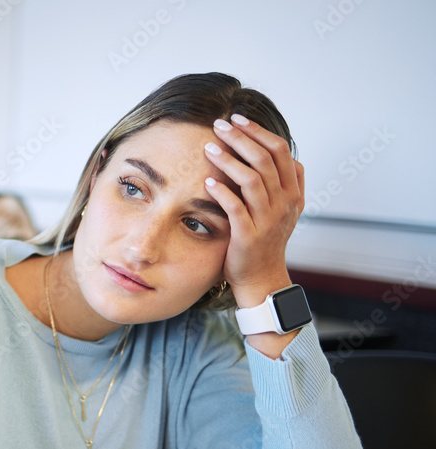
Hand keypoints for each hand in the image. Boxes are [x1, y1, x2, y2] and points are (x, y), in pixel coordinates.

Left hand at [203, 114, 304, 308]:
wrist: (262, 277)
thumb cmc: (266, 240)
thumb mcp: (284, 209)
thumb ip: (287, 182)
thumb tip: (284, 153)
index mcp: (293, 192)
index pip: (280, 151)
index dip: (259, 131)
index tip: (238, 119)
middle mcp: (284, 203)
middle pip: (266, 159)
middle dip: (242, 137)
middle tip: (219, 124)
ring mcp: (268, 219)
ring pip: (252, 179)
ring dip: (229, 160)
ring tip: (209, 146)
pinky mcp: (249, 235)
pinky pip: (236, 207)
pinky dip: (222, 191)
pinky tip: (207, 180)